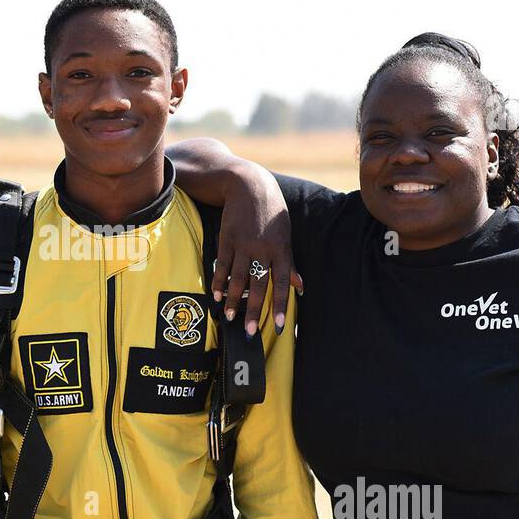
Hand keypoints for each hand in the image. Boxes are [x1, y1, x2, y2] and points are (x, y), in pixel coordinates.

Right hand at [211, 164, 301, 336]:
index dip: (280, 306)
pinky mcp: (227, 240)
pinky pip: (222, 266)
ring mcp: (243, 245)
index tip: (278, 326)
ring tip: (230, 318)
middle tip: (248, 332)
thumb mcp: (286, 234)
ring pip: (237, 279)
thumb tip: (300, 287)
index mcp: (281, 249)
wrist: (248, 186)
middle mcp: (262, 249)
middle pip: (257, 286)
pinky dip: (219, 282)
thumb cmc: (271, 211)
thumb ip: (290, 263)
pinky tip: (217, 296)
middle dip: (253, 311)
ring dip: (234, 301)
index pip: (281, 284)